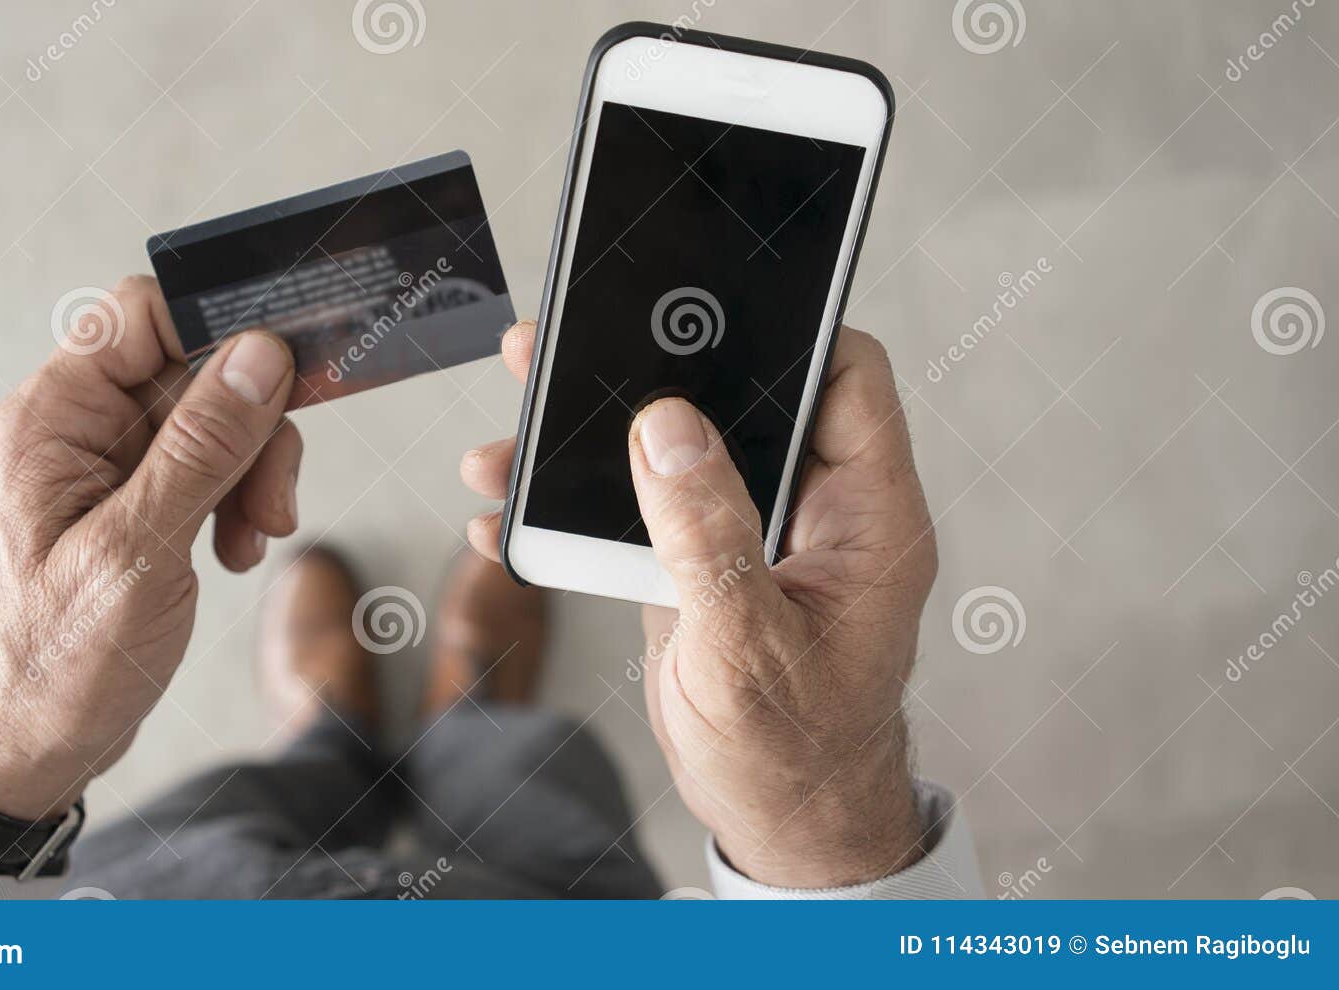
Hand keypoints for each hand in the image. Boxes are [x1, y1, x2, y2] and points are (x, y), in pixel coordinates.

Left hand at [0, 276, 302, 820]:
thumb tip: (258, 355)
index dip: (218, 332)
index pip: (142, 317)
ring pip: (215, 422)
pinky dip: (239, 504)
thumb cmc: (52, 664)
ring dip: (253, 474)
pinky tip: (235, 552)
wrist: (24, 747)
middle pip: (196, 372)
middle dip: (251, 430)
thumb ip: (200, 449)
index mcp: (53, 420)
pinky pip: (210, 470)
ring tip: (252, 537)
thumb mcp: (137, 552)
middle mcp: (79, 430)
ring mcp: (110, 469)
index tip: (284, 373)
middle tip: (269, 501)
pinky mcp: (139, 505)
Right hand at [460, 322, 935, 887]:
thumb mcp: (751, 645)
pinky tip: (511, 515)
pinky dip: (571, 510)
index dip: (788, 334)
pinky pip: (637, 513)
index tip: (712, 307)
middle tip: (570, 352)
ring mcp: (748, 535)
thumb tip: (666, 428)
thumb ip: (710, 535)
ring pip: (672, 454)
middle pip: (737, 403)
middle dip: (649, 376)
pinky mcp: (698, 565)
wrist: (777, 824)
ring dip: (588, 445)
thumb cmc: (798, 754)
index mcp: (865, 517)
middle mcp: (809, 512)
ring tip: (511, 438)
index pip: (845, 380)